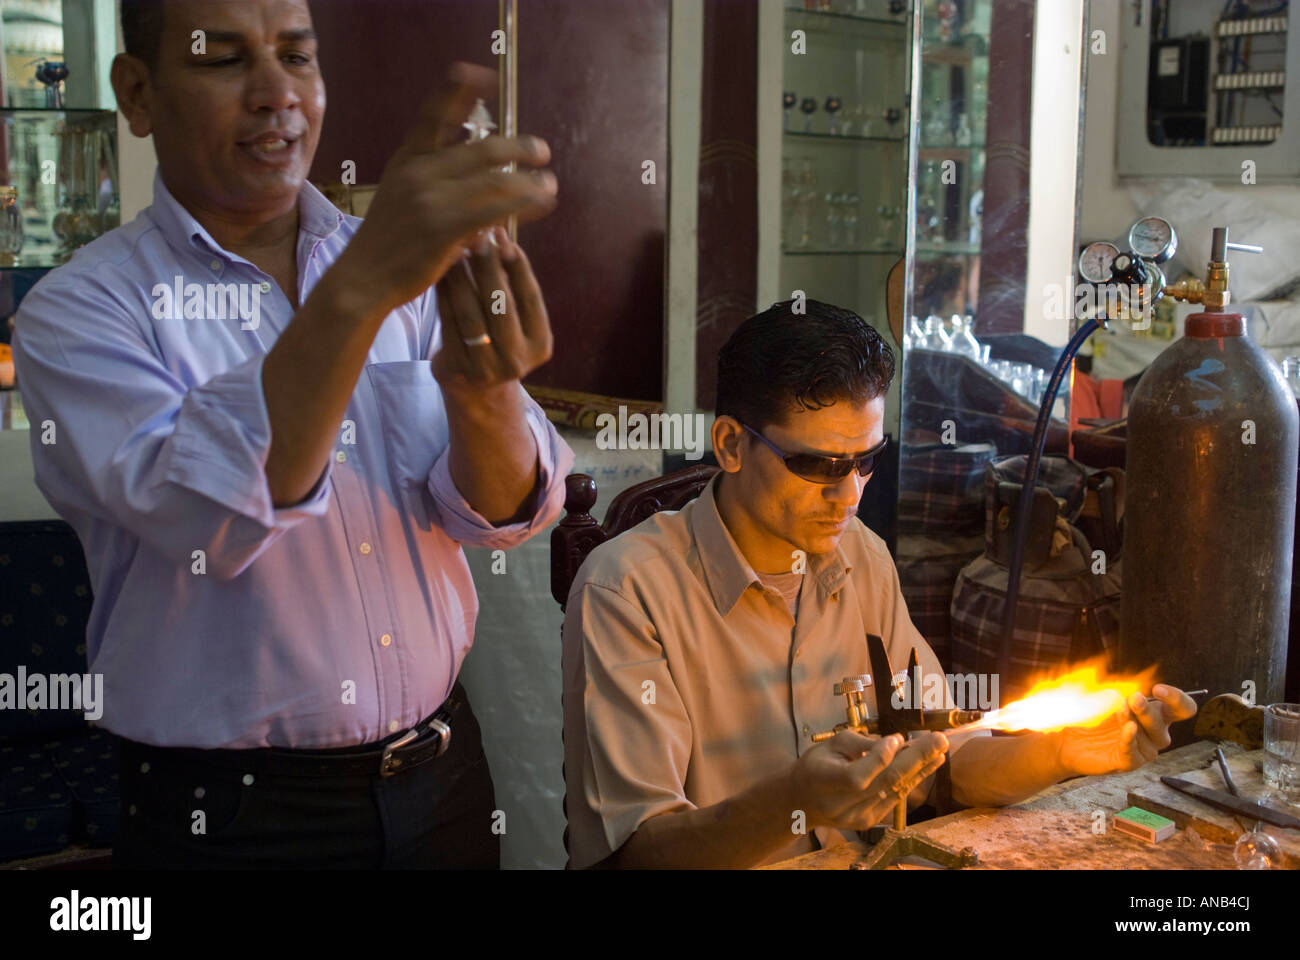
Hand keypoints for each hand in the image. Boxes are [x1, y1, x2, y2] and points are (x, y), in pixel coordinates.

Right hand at [340, 62, 557, 314]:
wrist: (362, 279)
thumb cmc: (388, 244)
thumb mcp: (401, 198)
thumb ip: (435, 181)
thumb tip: (476, 174)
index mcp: (407, 159)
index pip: (434, 114)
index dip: (459, 91)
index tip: (481, 75)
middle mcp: (418, 171)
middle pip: (480, 148)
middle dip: (517, 147)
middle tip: (542, 150)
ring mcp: (431, 198)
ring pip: (494, 178)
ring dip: (528, 180)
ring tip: (550, 183)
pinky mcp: (445, 227)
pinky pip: (496, 208)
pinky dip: (525, 202)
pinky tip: (543, 203)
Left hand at [433, 226, 552, 393]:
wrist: (476, 389)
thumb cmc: (498, 340)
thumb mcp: (515, 319)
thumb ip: (511, 284)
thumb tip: (499, 231)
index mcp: (540, 345)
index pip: (531, 299)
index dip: (518, 267)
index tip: (505, 239)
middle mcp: (516, 361)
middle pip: (501, 305)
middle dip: (488, 267)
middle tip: (477, 236)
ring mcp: (486, 368)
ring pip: (471, 313)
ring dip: (461, 276)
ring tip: (455, 249)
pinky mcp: (456, 368)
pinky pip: (448, 322)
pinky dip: (444, 293)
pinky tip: (440, 271)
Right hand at [791, 730, 948, 831]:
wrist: (802, 802)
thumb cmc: (816, 766)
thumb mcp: (830, 745)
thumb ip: (862, 744)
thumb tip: (896, 742)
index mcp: (826, 782)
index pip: (858, 776)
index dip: (881, 757)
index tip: (898, 737)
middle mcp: (843, 805)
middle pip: (885, 783)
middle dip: (916, 759)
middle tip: (938, 740)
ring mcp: (859, 816)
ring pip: (896, 791)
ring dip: (921, 768)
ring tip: (940, 749)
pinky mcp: (870, 821)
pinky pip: (896, 797)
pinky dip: (912, 778)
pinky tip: (928, 764)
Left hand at [1057, 684, 1198, 775]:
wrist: (1068, 741)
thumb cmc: (1092, 717)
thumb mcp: (1104, 699)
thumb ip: (1118, 694)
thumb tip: (1128, 692)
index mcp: (1155, 715)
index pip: (1182, 709)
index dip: (1177, 698)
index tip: (1158, 689)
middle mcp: (1154, 734)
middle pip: (1164, 722)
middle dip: (1149, 709)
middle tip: (1133, 698)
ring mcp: (1143, 750)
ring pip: (1151, 737)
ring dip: (1135, 719)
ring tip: (1120, 709)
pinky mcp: (1127, 763)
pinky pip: (1134, 753)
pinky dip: (1130, 739)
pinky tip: (1127, 728)